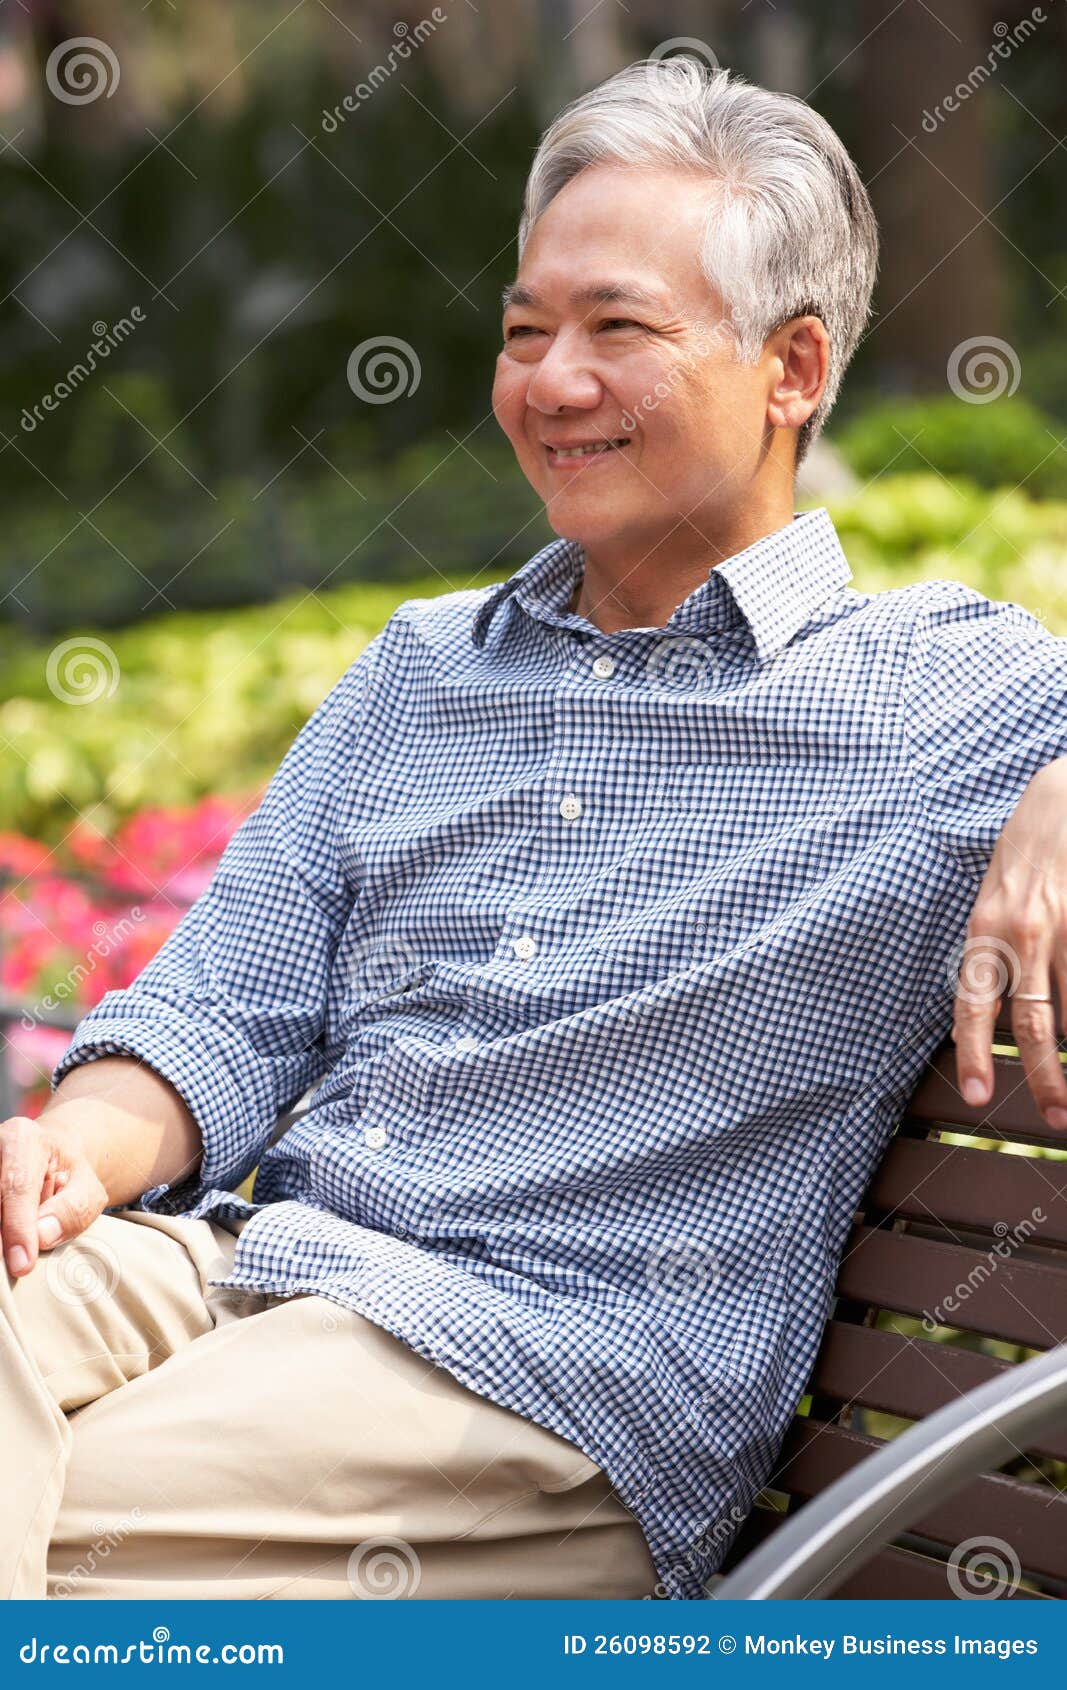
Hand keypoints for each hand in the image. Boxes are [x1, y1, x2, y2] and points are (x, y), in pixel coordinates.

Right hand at [0, 1114, 108, 1277]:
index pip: (17, 1187)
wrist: (49, 1162)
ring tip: (18, 1242)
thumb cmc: (67, 1177)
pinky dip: (1, 1233)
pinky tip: (9, 1236)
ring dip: (3, 1234)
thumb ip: (73, 1210)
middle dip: (6, 1235)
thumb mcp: (87, 1191)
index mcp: (22, 1140)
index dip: (18, 1229)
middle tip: (21, 1261)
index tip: (22, 1264)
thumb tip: (41, 1236)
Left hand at [953, 754, 1066, 1129]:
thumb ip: (994, 950)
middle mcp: (1022, 929)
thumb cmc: (1027, 848)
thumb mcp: (994, 897)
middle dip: (1045, 1076)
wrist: (1064, 792)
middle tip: (1056, 1116)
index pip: (973, 1002)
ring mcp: (1064, 925)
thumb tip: (1004, 1014)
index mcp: (984, 927)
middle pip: (1035, 1021)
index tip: (975, 1095)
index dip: (974, 1053)